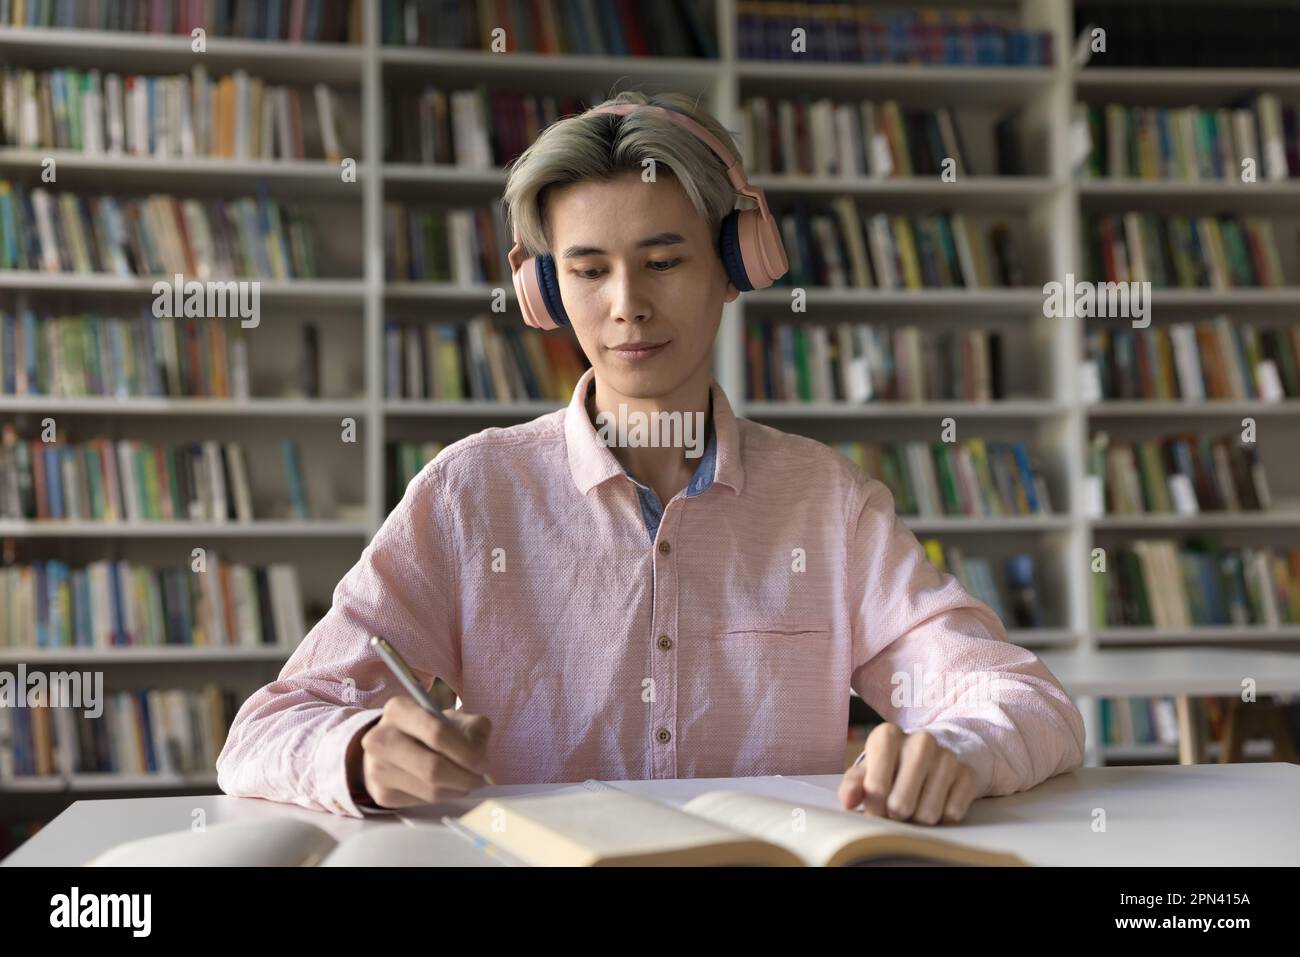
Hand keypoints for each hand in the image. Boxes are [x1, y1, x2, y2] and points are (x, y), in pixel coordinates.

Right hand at [347, 696, 491, 808]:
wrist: (389, 747)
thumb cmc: (426, 731)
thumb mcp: (450, 718)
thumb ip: (472, 728)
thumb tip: (480, 754)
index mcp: (399, 710)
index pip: (438, 733)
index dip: (467, 752)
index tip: (483, 763)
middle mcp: (380, 738)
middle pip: (433, 768)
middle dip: (465, 778)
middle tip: (480, 780)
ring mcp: (377, 768)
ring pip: (430, 790)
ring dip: (457, 790)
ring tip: (466, 782)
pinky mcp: (381, 794)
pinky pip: (422, 803)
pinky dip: (442, 798)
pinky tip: (446, 787)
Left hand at [837, 723, 976, 825]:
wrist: (931, 757)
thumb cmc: (890, 768)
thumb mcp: (866, 772)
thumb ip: (852, 786)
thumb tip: (849, 801)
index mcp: (887, 735)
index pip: (875, 788)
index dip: (873, 808)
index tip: (875, 808)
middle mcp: (920, 740)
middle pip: (901, 805)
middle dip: (896, 816)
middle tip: (895, 809)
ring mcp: (947, 756)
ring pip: (928, 815)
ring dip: (918, 820)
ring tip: (915, 804)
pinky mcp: (967, 773)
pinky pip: (952, 814)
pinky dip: (942, 818)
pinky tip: (935, 802)